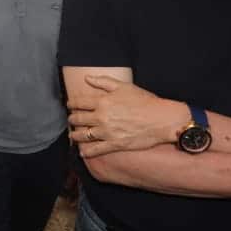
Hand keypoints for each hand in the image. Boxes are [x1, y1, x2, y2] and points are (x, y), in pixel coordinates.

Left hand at [67, 75, 183, 156]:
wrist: (161, 119)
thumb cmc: (145, 101)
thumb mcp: (124, 86)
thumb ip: (103, 81)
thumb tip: (87, 78)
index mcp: (102, 102)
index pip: (79, 103)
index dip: (71, 104)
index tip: (69, 105)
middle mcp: (101, 117)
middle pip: (78, 119)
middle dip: (72, 119)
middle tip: (71, 119)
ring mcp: (107, 132)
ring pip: (83, 135)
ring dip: (75, 135)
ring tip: (73, 135)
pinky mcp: (115, 144)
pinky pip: (96, 150)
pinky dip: (87, 152)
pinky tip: (83, 152)